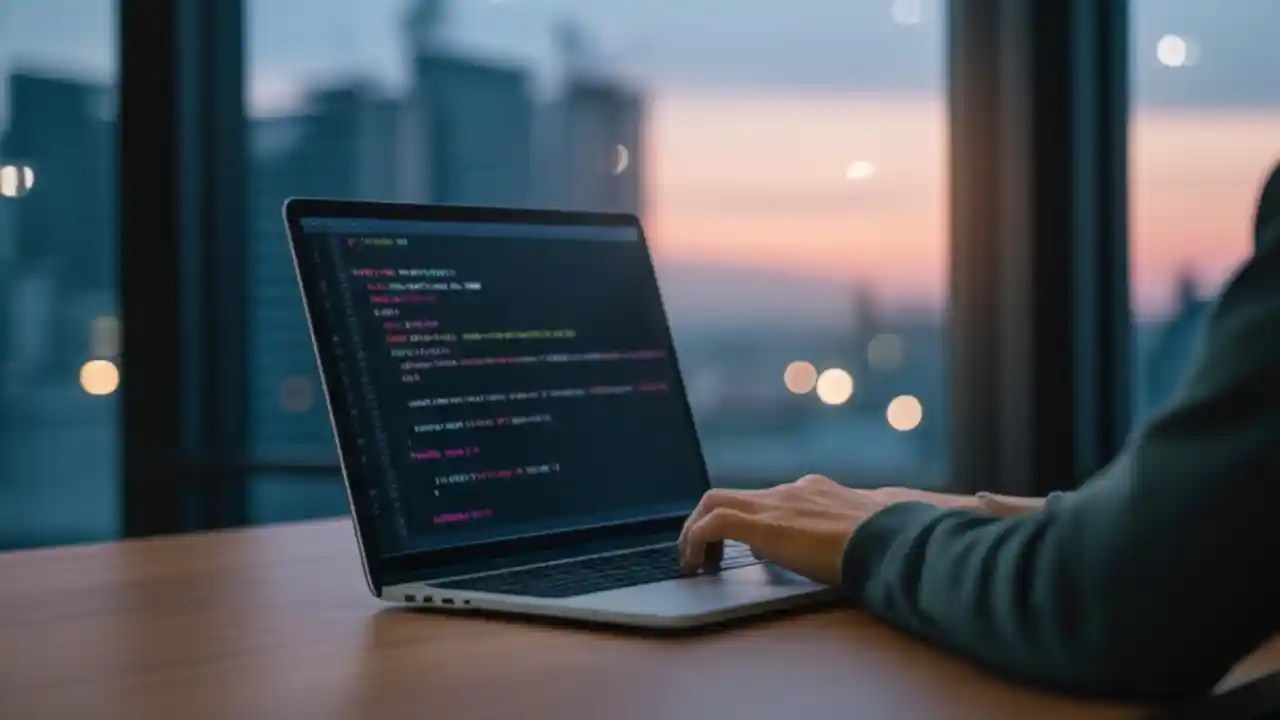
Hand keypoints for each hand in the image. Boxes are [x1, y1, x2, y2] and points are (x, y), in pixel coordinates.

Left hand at [677, 478, 1047, 584]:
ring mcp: (782, 505)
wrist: (909, 544)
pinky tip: (691, 562)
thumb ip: (958, 515)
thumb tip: (992, 501)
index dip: (773, 516)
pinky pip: (710, 522)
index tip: (765, 537)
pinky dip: (692, 538)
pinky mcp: (765, 523)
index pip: (794, 497)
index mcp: (839, 495)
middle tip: (711, 553)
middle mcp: (805, 492)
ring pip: (717, 501)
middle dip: (726, 521)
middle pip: (748, 496)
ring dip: (698, 529)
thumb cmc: (924, 540)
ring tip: (693, 561)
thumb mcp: (936, 526)